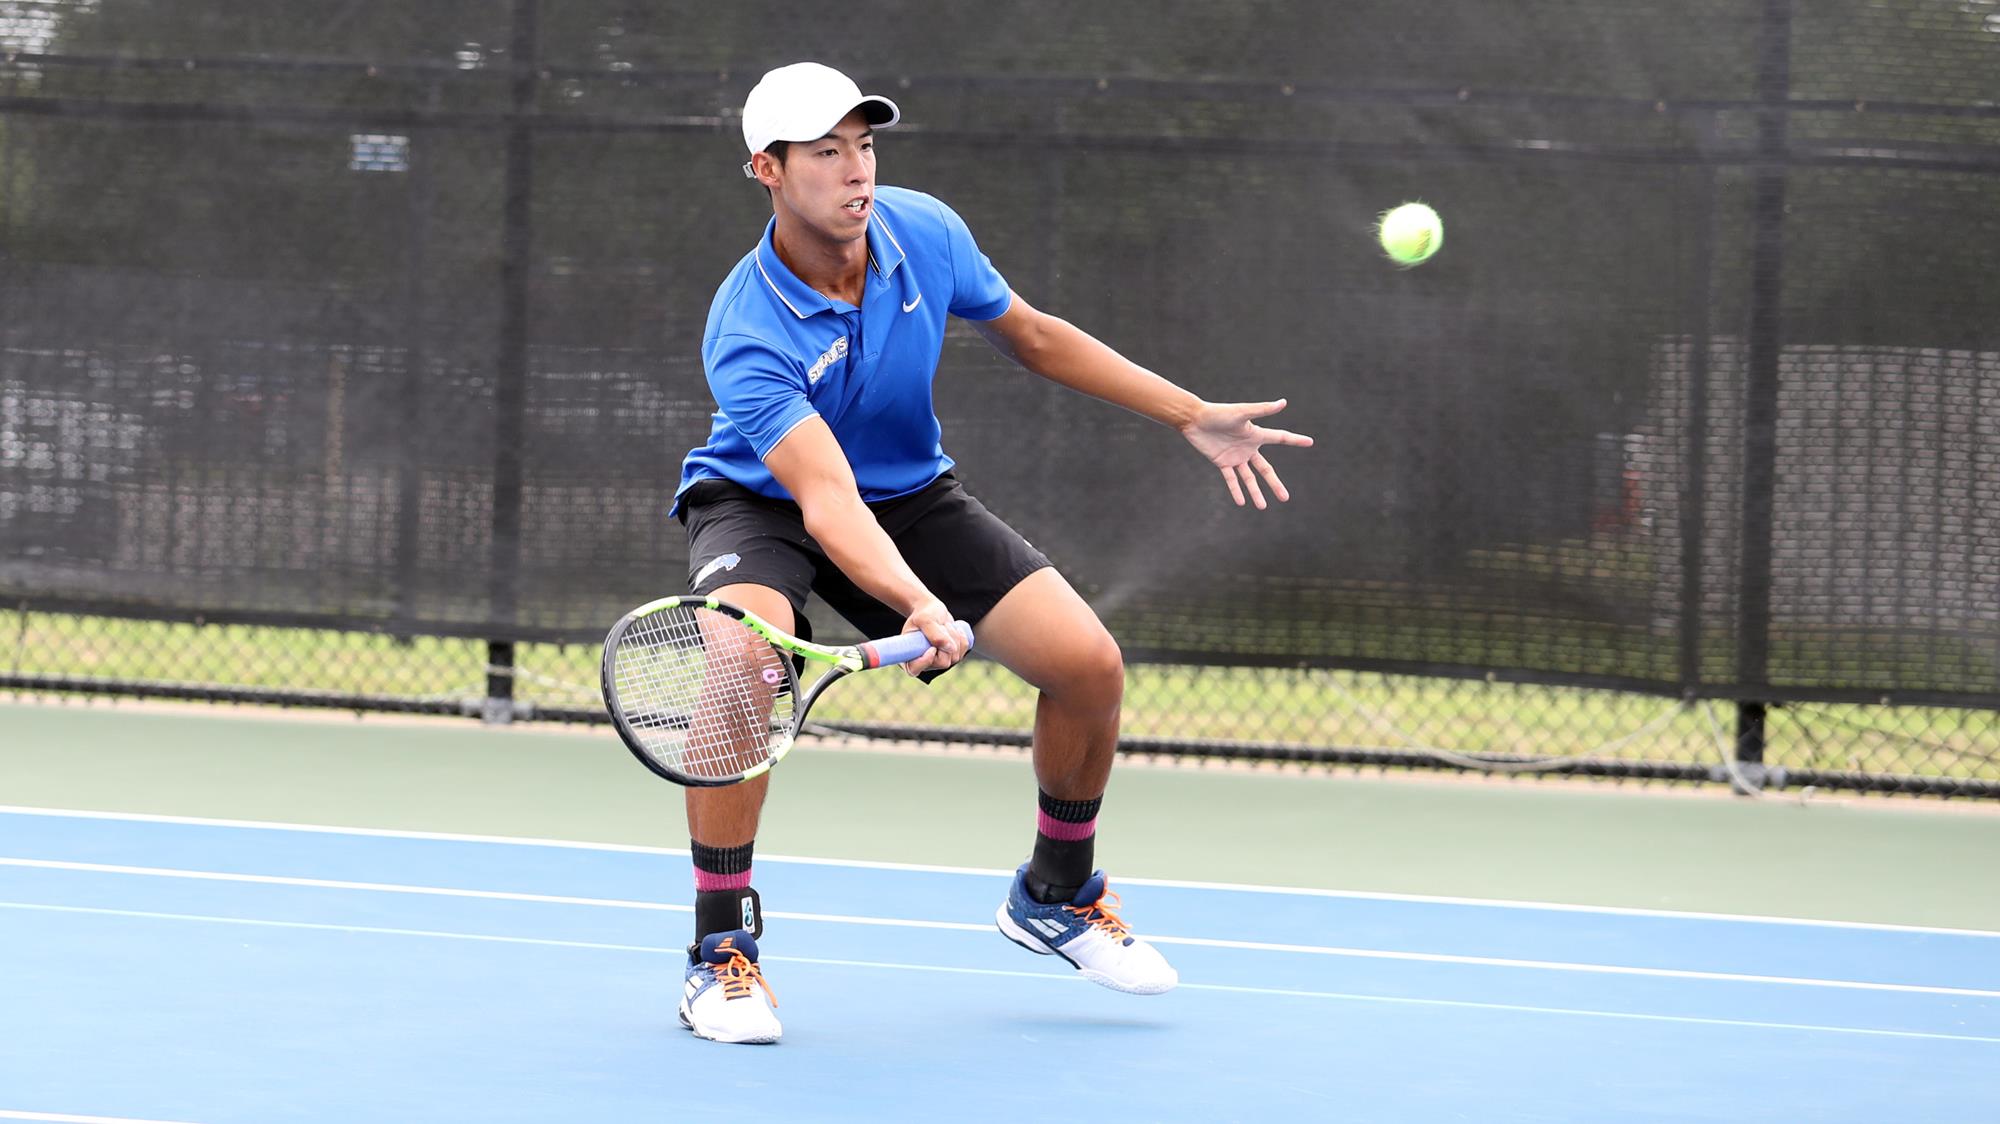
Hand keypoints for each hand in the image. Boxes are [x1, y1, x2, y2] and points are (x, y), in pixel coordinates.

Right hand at [899, 599, 966, 676]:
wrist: (932, 611)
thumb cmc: (924, 614)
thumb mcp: (925, 619)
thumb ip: (934, 633)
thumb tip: (951, 648)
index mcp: (909, 655)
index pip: (914, 669)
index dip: (925, 661)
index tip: (932, 648)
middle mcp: (924, 663)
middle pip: (942, 662)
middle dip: (945, 642)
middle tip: (940, 626)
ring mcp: (938, 662)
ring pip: (954, 657)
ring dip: (953, 637)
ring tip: (944, 625)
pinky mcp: (950, 657)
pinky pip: (962, 652)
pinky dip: (961, 638)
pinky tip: (955, 629)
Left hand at [1180, 399, 1313, 508]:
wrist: (1195, 419)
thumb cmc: (1218, 412)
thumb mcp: (1242, 412)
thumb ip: (1262, 410)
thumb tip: (1284, 402)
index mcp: (1255, 434)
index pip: (1280, 438)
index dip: (1295, 440)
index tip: (1310, 442)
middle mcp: (1248, 448)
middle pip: (1265, 469)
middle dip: (1275, 484)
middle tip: (1286, 498)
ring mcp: (1235, 456)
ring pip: (1248, 478)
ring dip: (1255, 492)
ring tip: (1262, 507)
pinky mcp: (1222, 462)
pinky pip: (1231, 479)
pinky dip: (1235, 490)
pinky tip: (1241, 502)